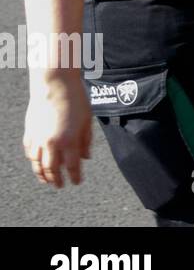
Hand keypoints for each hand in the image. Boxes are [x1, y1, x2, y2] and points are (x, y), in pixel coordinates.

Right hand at [23, 71, 91, 188]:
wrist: (54, 83)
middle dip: (57, 180)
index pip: (72, 166)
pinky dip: (33, 160)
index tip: (77, 182)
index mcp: (69, 141)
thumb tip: (86, 157)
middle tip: (61, 185)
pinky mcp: (29, 132)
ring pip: (37, 164)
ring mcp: (38, 138)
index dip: (75, 177)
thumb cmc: (75, 98)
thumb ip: (86, 141)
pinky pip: (30, 152)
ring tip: (47, 180)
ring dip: (42, 174)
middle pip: (52, 169)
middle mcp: (51, 143)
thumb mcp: (88, 120)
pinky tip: (37, 162)